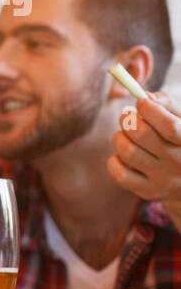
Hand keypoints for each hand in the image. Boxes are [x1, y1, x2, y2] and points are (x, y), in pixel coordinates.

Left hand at [108, 92, 180, 224]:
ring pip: (128, 152)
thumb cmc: (180, 142)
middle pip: (142, 135)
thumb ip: (168, 105)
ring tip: (124, 135)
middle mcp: (179, 162)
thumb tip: (146, 97)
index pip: (168, 126)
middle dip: (128, 119)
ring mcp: (164, 179)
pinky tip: (120, 155)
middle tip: (127, 116)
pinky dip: (114, 161)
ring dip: (119, 137)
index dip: (149, 110)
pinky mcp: (149, 191)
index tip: (141, 101)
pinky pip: (120, 175)